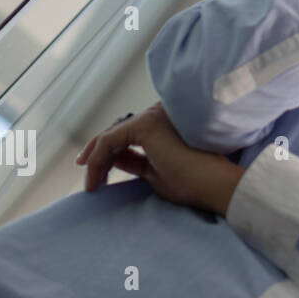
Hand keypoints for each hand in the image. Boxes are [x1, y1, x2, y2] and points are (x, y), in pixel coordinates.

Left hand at [75, 103, 244, 215]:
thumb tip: (114, 158)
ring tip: (91, 183)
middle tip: (85, 173)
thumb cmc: (193, 183)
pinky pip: (109, 141)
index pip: (130, 133)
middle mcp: (160, 113)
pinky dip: (97, 160)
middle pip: (118, 131)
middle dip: (98, 152)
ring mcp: (154, 116)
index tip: (96, 174)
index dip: (110, 151)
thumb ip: (135, 162)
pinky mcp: (146, 124)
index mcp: (167, 124)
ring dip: (96, 158)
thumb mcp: (155, 173)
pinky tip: (94, 180)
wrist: (213, 184)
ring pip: (112, 135)